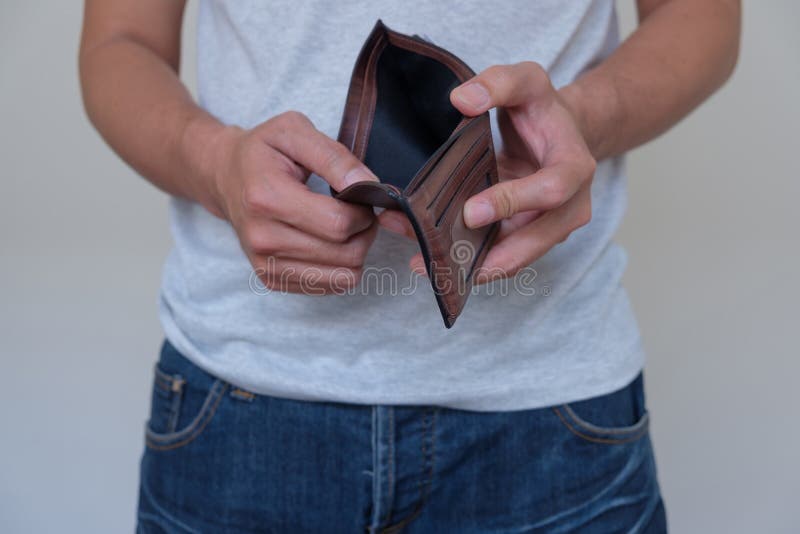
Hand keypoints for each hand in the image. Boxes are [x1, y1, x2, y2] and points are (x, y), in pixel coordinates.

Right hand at [208, 111, 379, 293]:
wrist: (223, 176)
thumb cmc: (262, 152)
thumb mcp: (294, 132)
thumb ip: (334, 157)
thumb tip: (367, 185)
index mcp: (267, 199)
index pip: (339, 223)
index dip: (363, 210)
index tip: (359, 195)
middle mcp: (263, 239)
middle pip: (346, 254)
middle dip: (365, 231)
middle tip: (357, 210)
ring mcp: (265, 264)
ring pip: (344, 277)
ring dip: (356, 251)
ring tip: (344, 226)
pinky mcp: (271, 280)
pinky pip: (330, 286)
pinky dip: (340, 266)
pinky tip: (328, 241)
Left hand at [379, 62, 594, 281]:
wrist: (557, 132)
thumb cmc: (542, 109)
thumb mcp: (526, 80)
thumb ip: (499, 83)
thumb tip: (461, 100)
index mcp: (574, 167)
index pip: (551, 190)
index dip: (512, 202)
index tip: (471, 211)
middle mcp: (569, 207)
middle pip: (535, 242)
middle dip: (491, 257)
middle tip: (443, 260)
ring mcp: (547, 228)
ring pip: (513, 259)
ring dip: (470, 266)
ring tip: (424, 265)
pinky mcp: (524, 238)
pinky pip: (497, 256)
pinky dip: (464, 261)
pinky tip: (427, 258)